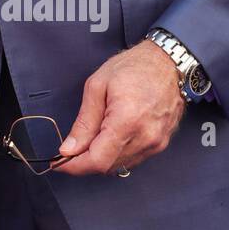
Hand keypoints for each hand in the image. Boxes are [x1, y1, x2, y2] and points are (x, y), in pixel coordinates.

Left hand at [57, 40, 185, 175]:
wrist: (168, 63)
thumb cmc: (134, 67)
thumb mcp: (97, 86)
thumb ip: (84, 122)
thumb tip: (69, 149)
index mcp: (127, 121)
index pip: (98, 160)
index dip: (75, 166)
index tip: (60, 163)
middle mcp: (145, 138)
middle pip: (108, 167)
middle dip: (85, 162)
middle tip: (70, 149)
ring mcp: (156, 143)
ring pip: (120, 166)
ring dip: (101, 158)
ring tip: (90, 138)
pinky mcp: (161, 144)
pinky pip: (133, 159)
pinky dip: (117, 153)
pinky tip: (109, 136)